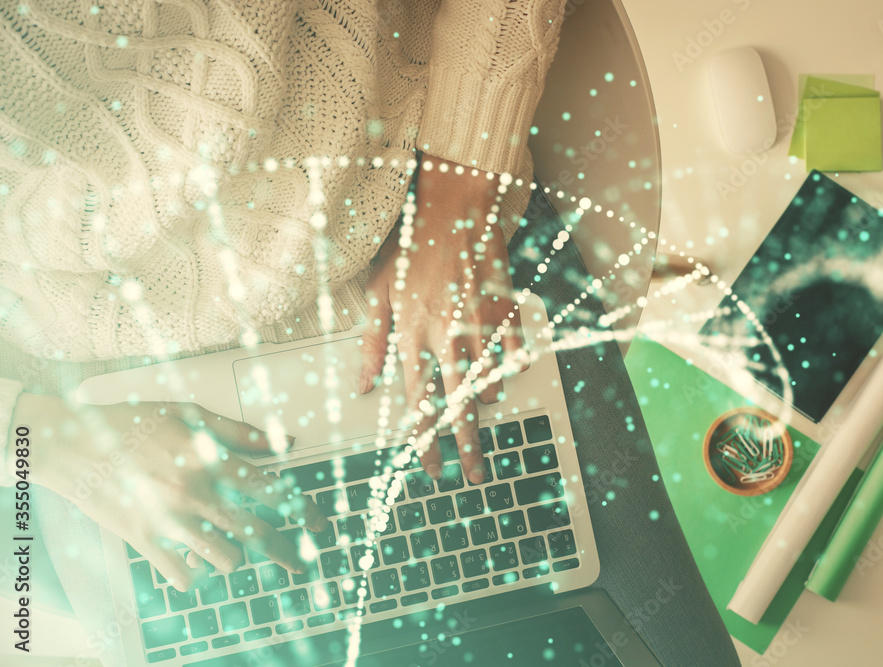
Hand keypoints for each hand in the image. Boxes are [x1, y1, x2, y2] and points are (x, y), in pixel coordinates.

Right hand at [16, 394, 328, 589]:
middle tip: (300, 562)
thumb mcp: (190, 414)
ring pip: (226, 559)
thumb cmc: (133, 422)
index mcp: (210, 460)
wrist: (72, 442)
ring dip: (234, 555)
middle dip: (286, 552)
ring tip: (231, 545)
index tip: (318, 522)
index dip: (303, 509)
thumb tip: (283, 442)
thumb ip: (239, 432)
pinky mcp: (144, 541)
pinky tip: (194, 557)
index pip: (272, 491)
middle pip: (258, 534)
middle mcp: (195, 494)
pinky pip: (184, 575)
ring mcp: (169, 521)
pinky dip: (194, 571)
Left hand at [359, 154, 527, 482]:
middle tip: (472, 474)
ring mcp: (479, 325)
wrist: (455, 206)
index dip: (425, 440)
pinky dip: (510, 366)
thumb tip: (362, 385)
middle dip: (465, 446)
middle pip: (457, 404)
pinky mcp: (505, 311)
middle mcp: (446, 335)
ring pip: (487, 382)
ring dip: (484, 400)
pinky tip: (506, 370)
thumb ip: (372, 342)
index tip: (432, 466)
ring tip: (482, 411)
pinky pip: (512, 353)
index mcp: (412, 333)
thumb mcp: (379, 292)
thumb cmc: (411, 246)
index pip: (418, 402)